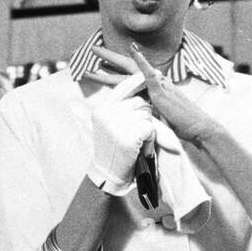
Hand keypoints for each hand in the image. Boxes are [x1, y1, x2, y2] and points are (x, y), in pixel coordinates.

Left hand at [84, 45, 218, 148]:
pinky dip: (141, 61)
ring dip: (113, 60)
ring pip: (130, 70)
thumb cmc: (180, 125)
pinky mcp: (161, 90)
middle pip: (126, 68)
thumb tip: (135, 117)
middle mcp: (153, 83)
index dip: (113, 72)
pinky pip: (149, 74)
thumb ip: (146, 112)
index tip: (99, 67)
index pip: (129, 78)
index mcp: (151, 89)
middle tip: (92, 51)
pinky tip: (133, 50)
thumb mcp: (157, 118)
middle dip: (109, 59)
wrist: (196, 128)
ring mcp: (157, 85)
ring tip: (97, 52)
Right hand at [87, 75, 153, 194]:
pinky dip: (149, 139)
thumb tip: (136, 88)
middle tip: (136, 132)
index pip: (123, 87)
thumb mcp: (109, 124)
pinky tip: (140, 148)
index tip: (148, 74)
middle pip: (139, 101)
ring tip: (137, 142)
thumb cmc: (113, 150)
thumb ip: (118, 107)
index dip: (137, 81)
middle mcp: (107, 115)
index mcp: (102, 109)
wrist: (109, 175)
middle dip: (144, 114)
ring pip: (146, 114)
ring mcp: (116, 126)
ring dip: (147, 128)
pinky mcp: (127, 138)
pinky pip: (148, 128)